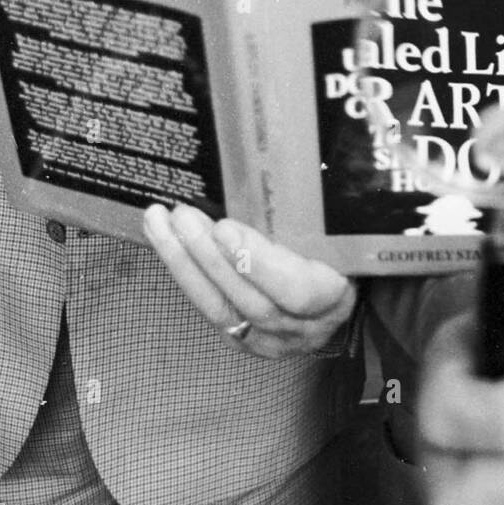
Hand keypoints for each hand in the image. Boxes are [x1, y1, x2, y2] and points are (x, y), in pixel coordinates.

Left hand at [142, 203, 356, 357]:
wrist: (339, 297)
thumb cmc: (343, 254)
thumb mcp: (344, 235)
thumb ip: (320, 213)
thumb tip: (299, 165)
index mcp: (335, 297)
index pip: (297, 291)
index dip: (258, 263)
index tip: (224, 228)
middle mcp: (302, 328)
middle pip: (250, 301)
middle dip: (208, 257)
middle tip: (181, 216)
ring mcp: (269, 339)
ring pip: (220, 308)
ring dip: (184, 263)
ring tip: (159, 222)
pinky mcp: (242, 339)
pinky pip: (209, 308)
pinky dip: (185, 273)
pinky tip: (164, 241)